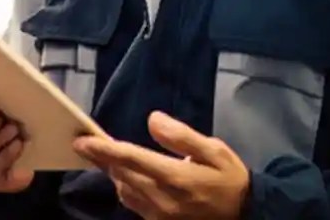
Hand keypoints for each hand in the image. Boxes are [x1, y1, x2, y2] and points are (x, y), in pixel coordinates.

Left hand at [74, 112, 249, 219]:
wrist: (247, 216)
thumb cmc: (229, 179)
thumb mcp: (214, 150)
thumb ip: (182, 136)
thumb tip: (153, 119)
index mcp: (177, 178)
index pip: (131, 160)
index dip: (104, 150)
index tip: (82, 141)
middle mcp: (164, 200)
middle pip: (122, 176)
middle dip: (104, 160)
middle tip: (88, 144)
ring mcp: (161, 216)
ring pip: (125, 192)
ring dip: (114, 175)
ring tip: (109, 158)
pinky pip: (134, 205)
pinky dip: (126, 189)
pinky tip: (128, 177)